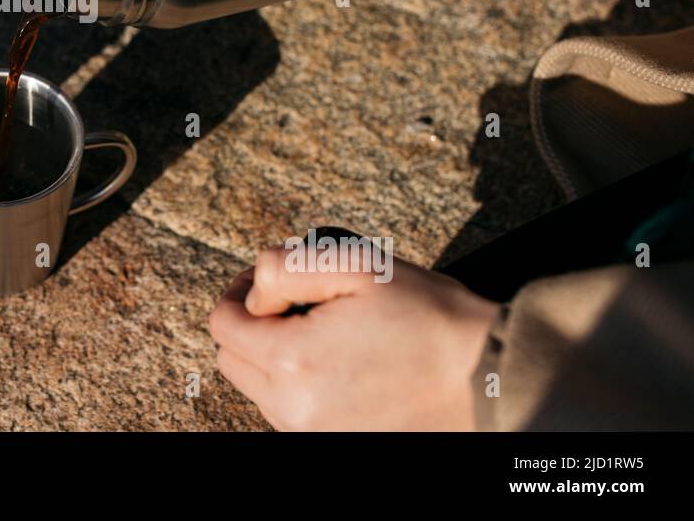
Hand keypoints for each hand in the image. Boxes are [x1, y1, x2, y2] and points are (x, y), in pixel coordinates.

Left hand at [209, 243, 499, 430]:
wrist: (488, 379)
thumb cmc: (427, 316)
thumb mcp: (355, 266)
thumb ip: (285, 266)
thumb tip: (254, 291)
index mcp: (293, 361)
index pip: (222, 325)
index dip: (240, 292)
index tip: (273, 281)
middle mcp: (293, 410)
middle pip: (232, 359)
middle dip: (252, 323)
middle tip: (296, 300)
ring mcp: (313, 435)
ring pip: (257, 387)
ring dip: (273, 355)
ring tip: (323, 329)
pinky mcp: (334, 445)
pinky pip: (288, 411)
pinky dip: (297, 383)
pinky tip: (338, 361)